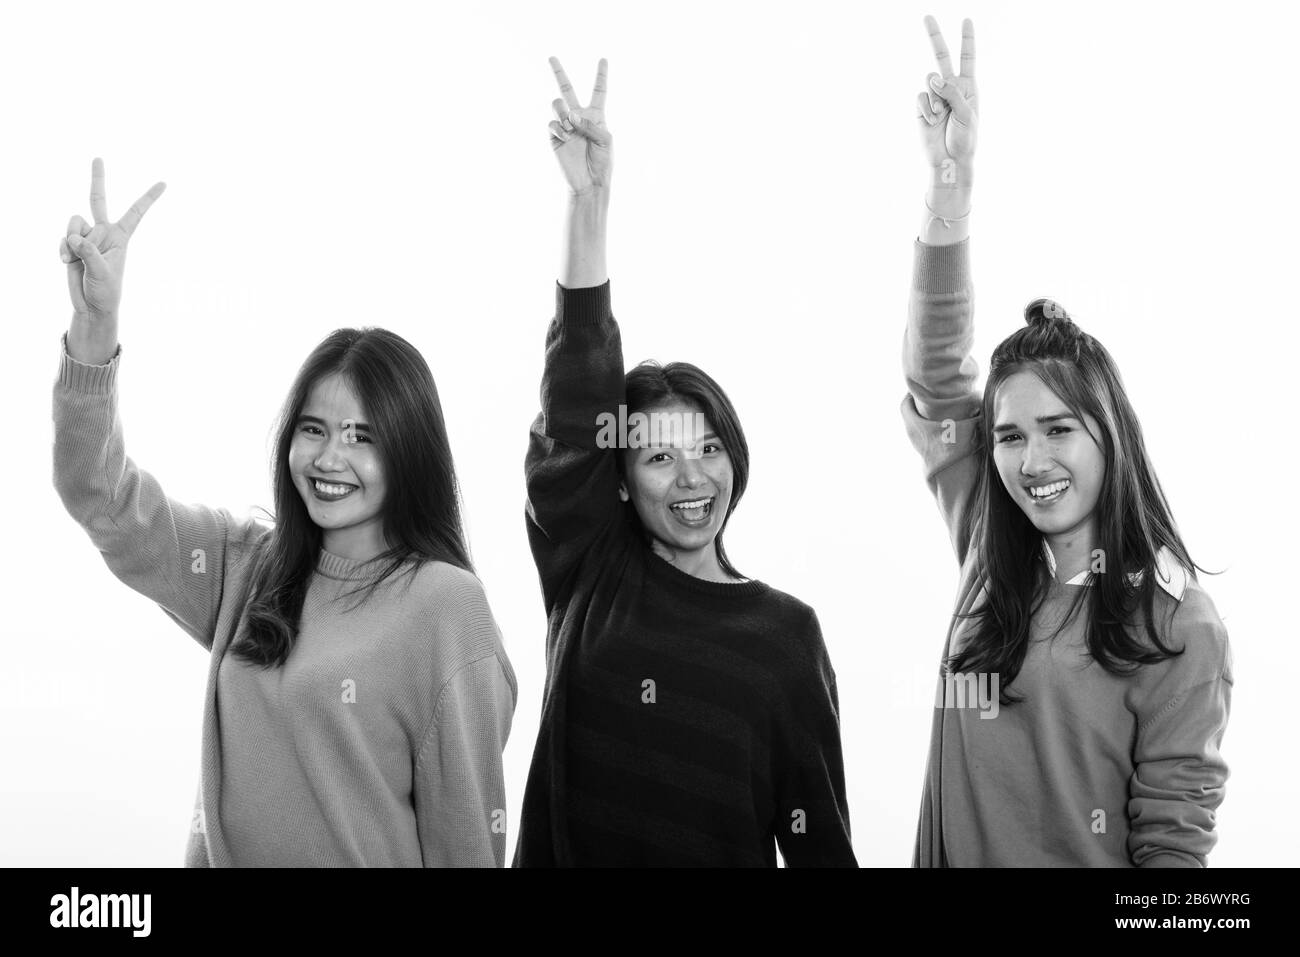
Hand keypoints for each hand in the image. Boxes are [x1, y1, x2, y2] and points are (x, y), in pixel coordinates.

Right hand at [60, 158, 164, 319]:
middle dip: (97, 178)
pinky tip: (66, 262)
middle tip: (98, 157)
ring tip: (74, 258)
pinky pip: (64, 236)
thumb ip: (89, 253)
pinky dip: (63, 247)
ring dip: (71, 238)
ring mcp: (87, 236)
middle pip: (98, 199)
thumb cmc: (105, 290)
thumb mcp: (102, 273)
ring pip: (74, 221)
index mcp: (120, 237)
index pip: (136, 212)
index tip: (165, 183)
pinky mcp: (72, 243)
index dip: (149, 198)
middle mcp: (103, 232)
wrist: (91, 304)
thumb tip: (75, 237)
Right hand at [548, 57, 611, 195]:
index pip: (598, 91)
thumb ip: (590, 123)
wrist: (589, 182)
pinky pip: (553, 123)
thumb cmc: (602, 162)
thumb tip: (570, 116)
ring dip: (563, 111)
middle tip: (551, 57)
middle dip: (558, 72)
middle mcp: (579, 117)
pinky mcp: (555, 137)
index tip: (603, 59)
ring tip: (570, 126)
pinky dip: (560, 128)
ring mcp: (565, 126)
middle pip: (567, 90)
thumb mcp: (605, 139)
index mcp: (596, 115)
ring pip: (557, 104)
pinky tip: (566, 137)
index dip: (601, 75)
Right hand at [917, 16, 976, 180]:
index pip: (967, 57)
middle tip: (927, 17)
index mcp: (967, 87)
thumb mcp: (966, 113)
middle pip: (941, 57)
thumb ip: (951, 92)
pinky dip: (926, 108)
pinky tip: (932, 121)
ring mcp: (934, 97)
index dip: (966, 39)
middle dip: (934, 37)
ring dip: (935, 97)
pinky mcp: (921, 108)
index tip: (966, 20)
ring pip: (929, 81)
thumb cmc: (965, 139)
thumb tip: (932, 78)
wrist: (950, 160)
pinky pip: (920, 97)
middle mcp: (950, 88)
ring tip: (941, 116)